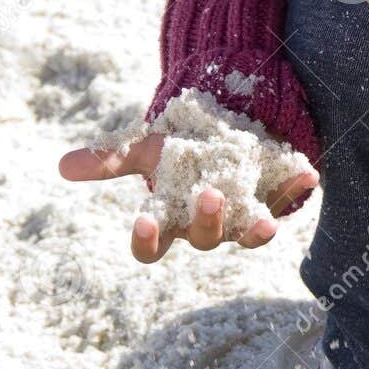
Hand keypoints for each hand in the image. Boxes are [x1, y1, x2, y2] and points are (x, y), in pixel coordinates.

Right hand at [58, 135, 319, 263]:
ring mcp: (246, 213)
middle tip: (209, 196)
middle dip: (207, 222)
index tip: (144, 221)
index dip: (149, 239)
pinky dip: (297, 187)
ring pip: (249, 234)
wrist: (226, 121)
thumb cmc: (182, 148)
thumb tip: (62, 165)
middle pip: (206, 239)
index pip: (154, 247)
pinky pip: (289, 197)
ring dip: (257, 230)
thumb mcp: (148, 149)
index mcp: (173, 220)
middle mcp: (211, 226)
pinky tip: (307, 175)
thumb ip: (110, 159)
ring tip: (265, 222)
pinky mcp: (278, 195)